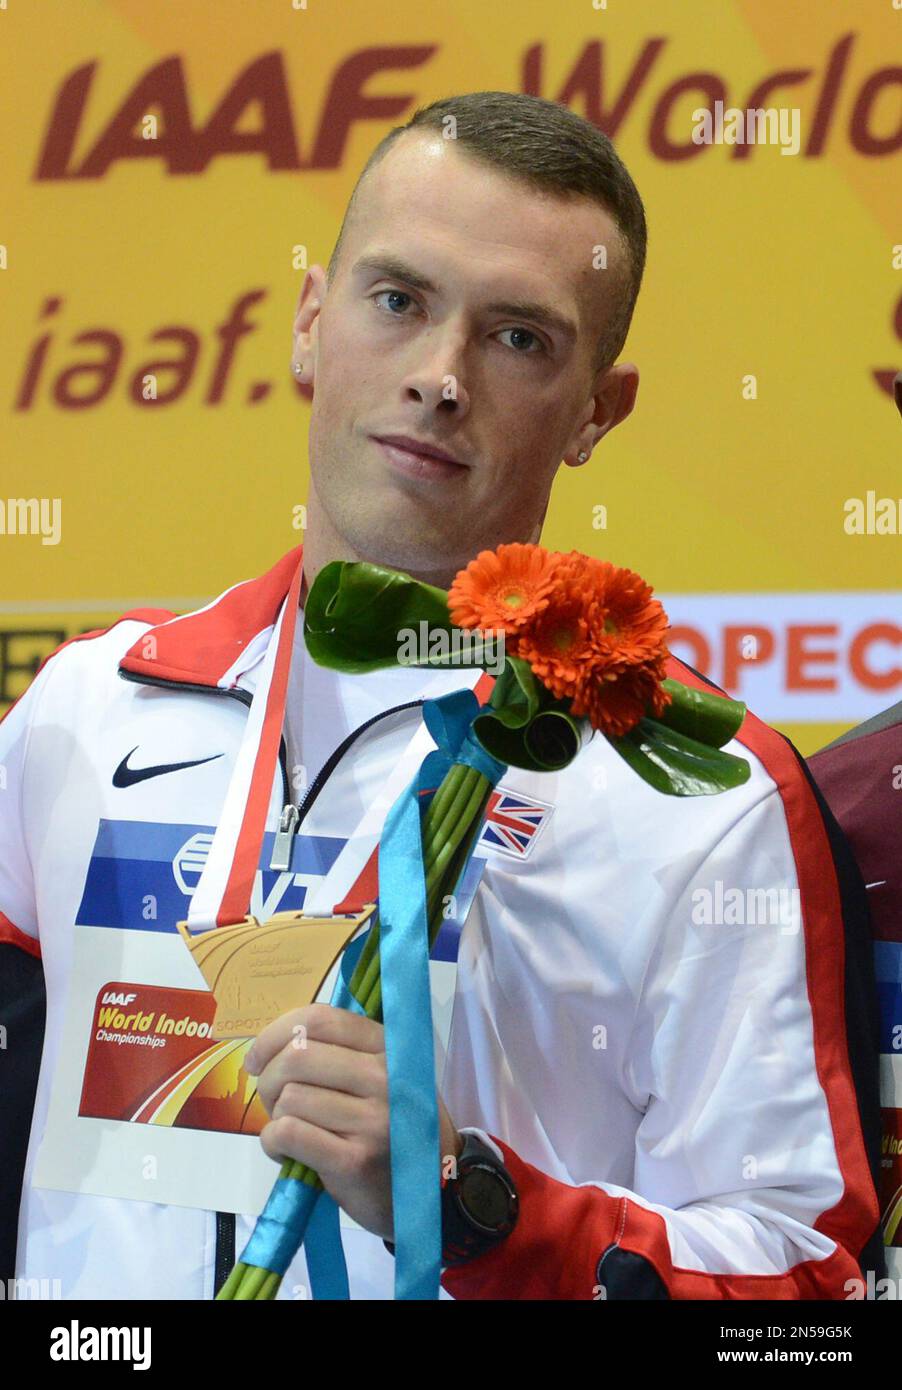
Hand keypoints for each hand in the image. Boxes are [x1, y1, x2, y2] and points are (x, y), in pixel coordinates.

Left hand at [245, 1003, 462, 1239]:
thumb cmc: (396, 1128)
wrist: (437, 1192)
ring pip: (289, 1098)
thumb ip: (343, 1053)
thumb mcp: (386, 1077)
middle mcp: (385, 1076)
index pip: (321, 1019)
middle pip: (297, 1056)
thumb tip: (273, 1044)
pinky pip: (288, 1133)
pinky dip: (274, 1142)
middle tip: (274, 1101)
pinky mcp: (354, 1160)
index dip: (276, 1034)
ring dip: (275, 1116)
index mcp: (389, 1048)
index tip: (258, 1059)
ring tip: (291, 1131)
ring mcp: (373, 1119)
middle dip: (269, 1079)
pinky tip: (288, 1152)